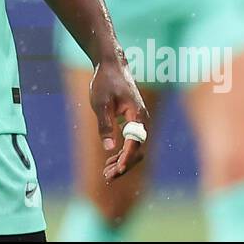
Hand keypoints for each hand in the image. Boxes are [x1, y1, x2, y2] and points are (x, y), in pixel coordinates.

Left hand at [89, 56, 148, 180]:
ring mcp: (140, 122)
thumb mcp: (101, 103)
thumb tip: (108, 148)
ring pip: (135, 149)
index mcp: (137, 115)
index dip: (126, 159)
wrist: (112, 66)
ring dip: (122, 162)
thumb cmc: (106, 82)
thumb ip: (105, 125)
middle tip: (107, 177)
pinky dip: (122, 153)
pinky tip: (110, 161)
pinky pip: (132, 143)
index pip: (135, 143)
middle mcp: (143, 121)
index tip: (117, 172)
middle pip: (137, 150)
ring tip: (106, 173)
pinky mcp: (134, 122)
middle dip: (123, 165)